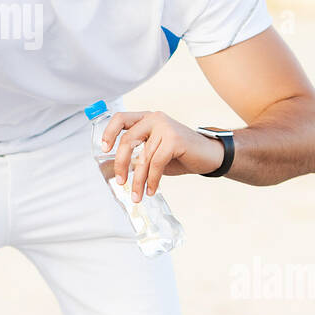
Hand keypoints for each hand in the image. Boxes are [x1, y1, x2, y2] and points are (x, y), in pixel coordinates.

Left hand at [99, 110, 223, 201]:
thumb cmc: (180, 155)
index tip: (104, 150)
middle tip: (121, 182)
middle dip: (121, 164)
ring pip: (143, 157)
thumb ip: (138, 154)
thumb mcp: (155, 151)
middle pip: (128, 140)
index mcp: (146, 118)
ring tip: (137, 195)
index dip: (109, 133)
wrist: (210, 155)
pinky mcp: (175, 139)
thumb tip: (119, 169)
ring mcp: (165, 127)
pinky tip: (151, 190)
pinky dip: (152, 180)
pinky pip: (156, 163)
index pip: (121, 118)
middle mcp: (154, 118)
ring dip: (139, 180)